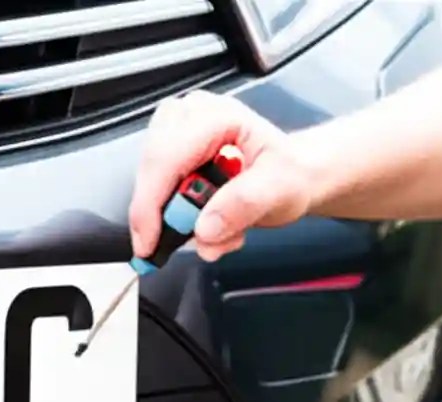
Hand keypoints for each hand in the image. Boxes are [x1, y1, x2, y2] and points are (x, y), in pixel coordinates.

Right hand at [130, 90, 319, 262]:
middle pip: (150, 169)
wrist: (293, 174)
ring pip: (148, 182)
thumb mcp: (280, 190)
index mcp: (218, 115)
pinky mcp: (168, 150)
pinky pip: (153, 189)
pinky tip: (202, 220)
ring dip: (170, 216)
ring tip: (211, 229)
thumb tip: (204, 228)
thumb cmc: (289, 173)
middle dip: (159, 214)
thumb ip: (243, 206)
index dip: (150, 204)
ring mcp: (174, 131)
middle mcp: (189, 116)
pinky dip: (171, 215)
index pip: (167, 157)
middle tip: (173, 246)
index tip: (148, 243)